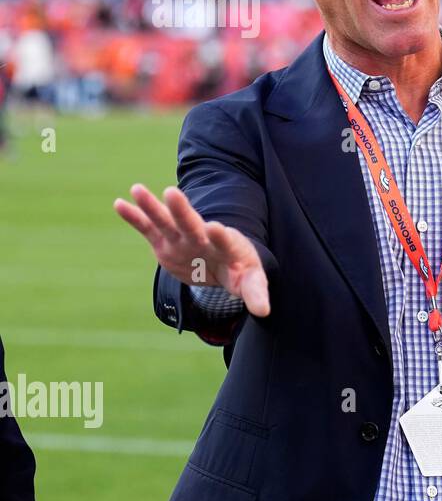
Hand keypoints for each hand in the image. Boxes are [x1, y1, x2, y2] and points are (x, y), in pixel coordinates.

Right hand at [113, 184, 269, 316]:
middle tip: (171, 192)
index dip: (220, 236)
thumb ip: (256, 293)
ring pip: (166, 220)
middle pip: (191, 223)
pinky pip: (148, 228)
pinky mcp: (165, 243)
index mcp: (227, 246)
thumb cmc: (239, 271)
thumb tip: (264, 311)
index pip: (224, 240)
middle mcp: (202, 237)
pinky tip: (119, 203)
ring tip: (136, 188)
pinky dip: (135, 217)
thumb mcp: (250, 281)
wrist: (223, 263)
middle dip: (182, 210)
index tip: (214, 227)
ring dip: (152, 206)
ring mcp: (182, 238)